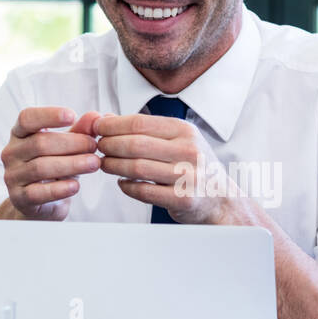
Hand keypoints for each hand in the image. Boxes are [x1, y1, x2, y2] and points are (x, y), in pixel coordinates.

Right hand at [0, 107, 101, 220]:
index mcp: (20, 134)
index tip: (72, 115)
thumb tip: (95, 116)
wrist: (43, 201)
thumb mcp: (68, 147)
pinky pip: (38, 193)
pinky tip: (76, 186)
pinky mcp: (19, 198)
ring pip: (40, 167)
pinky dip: (59, 189)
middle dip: (71, 143)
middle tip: (94, 146)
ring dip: (71, 164)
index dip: (48, 115)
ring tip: (94, 163)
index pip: (27, 118)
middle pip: (39, 143)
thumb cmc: (55, 167)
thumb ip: (80, 131)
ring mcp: (13, 176)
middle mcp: (11, 152)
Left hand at [94, 113, 240, 223]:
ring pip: (137, 168)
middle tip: (97, 147)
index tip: (97, 128)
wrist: (220, 199)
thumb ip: (145, 130)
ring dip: (114, 166)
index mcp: (185, 131)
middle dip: (109, 145)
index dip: (112, 125)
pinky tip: (121, 183)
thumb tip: (106, 119)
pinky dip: (127, 187)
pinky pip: (144, 192)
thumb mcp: (177, 140)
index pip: (140, 123)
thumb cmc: (193, 166)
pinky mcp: (183, 199)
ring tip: (104, 164)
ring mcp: (187, 176)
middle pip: (136, 144)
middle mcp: (189, 151)